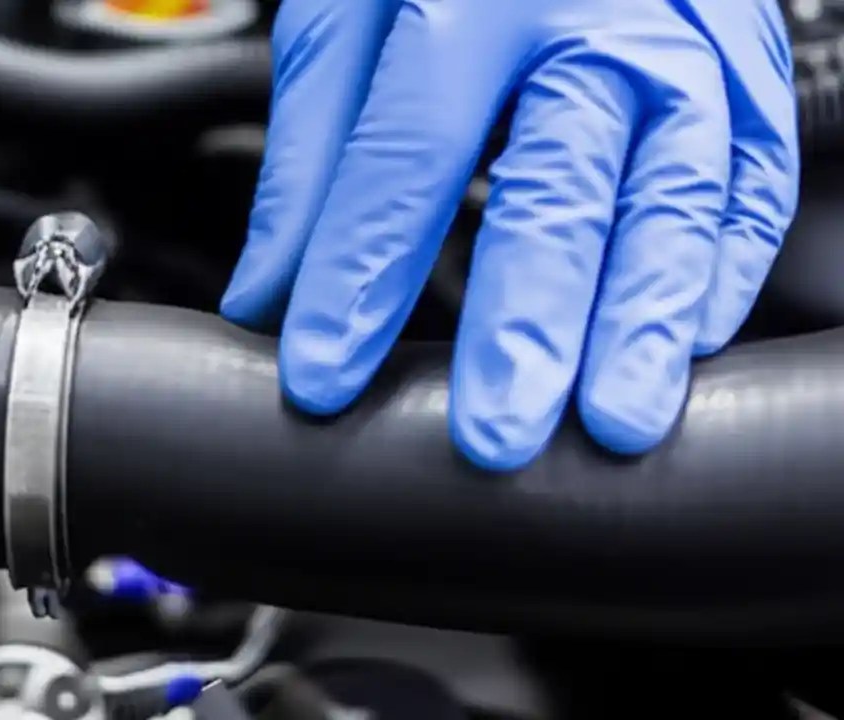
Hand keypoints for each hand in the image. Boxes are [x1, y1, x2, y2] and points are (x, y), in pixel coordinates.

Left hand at [222, 0, 798, 470]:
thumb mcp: (348, 14)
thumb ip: (313, 152)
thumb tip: (268, 295)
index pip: (405, 154)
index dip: (359, 273)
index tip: (323, 376)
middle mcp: (593, 13)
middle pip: (557, 181)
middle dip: (524, 319)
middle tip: (494, 432)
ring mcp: (682, 38)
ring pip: (674, 188)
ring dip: (642, 315)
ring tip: (611, 422)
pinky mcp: (743, 62)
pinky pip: (754, 167)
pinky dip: (725, 259)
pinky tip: (688, 338)